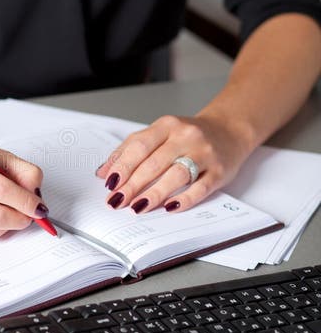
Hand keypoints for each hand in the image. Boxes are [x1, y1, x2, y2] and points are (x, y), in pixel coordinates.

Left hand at [95, 113, 253, 212]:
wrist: (229, 130)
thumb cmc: (188, 136)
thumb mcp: (160, 133)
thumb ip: (130, 149)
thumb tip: (103, 172)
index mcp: (167, 125)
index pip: (139, 146)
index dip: (122, 166)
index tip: (110, 184)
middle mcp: (186, 136)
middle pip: (154, 163)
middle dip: (133, 185)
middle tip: (118, 201)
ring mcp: (204, 153)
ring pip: (176, 175)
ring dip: (154, 193)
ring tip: (138, 206)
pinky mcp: (219, 171)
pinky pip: (200, 188)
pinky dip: (184, 199)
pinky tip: (169, 208)